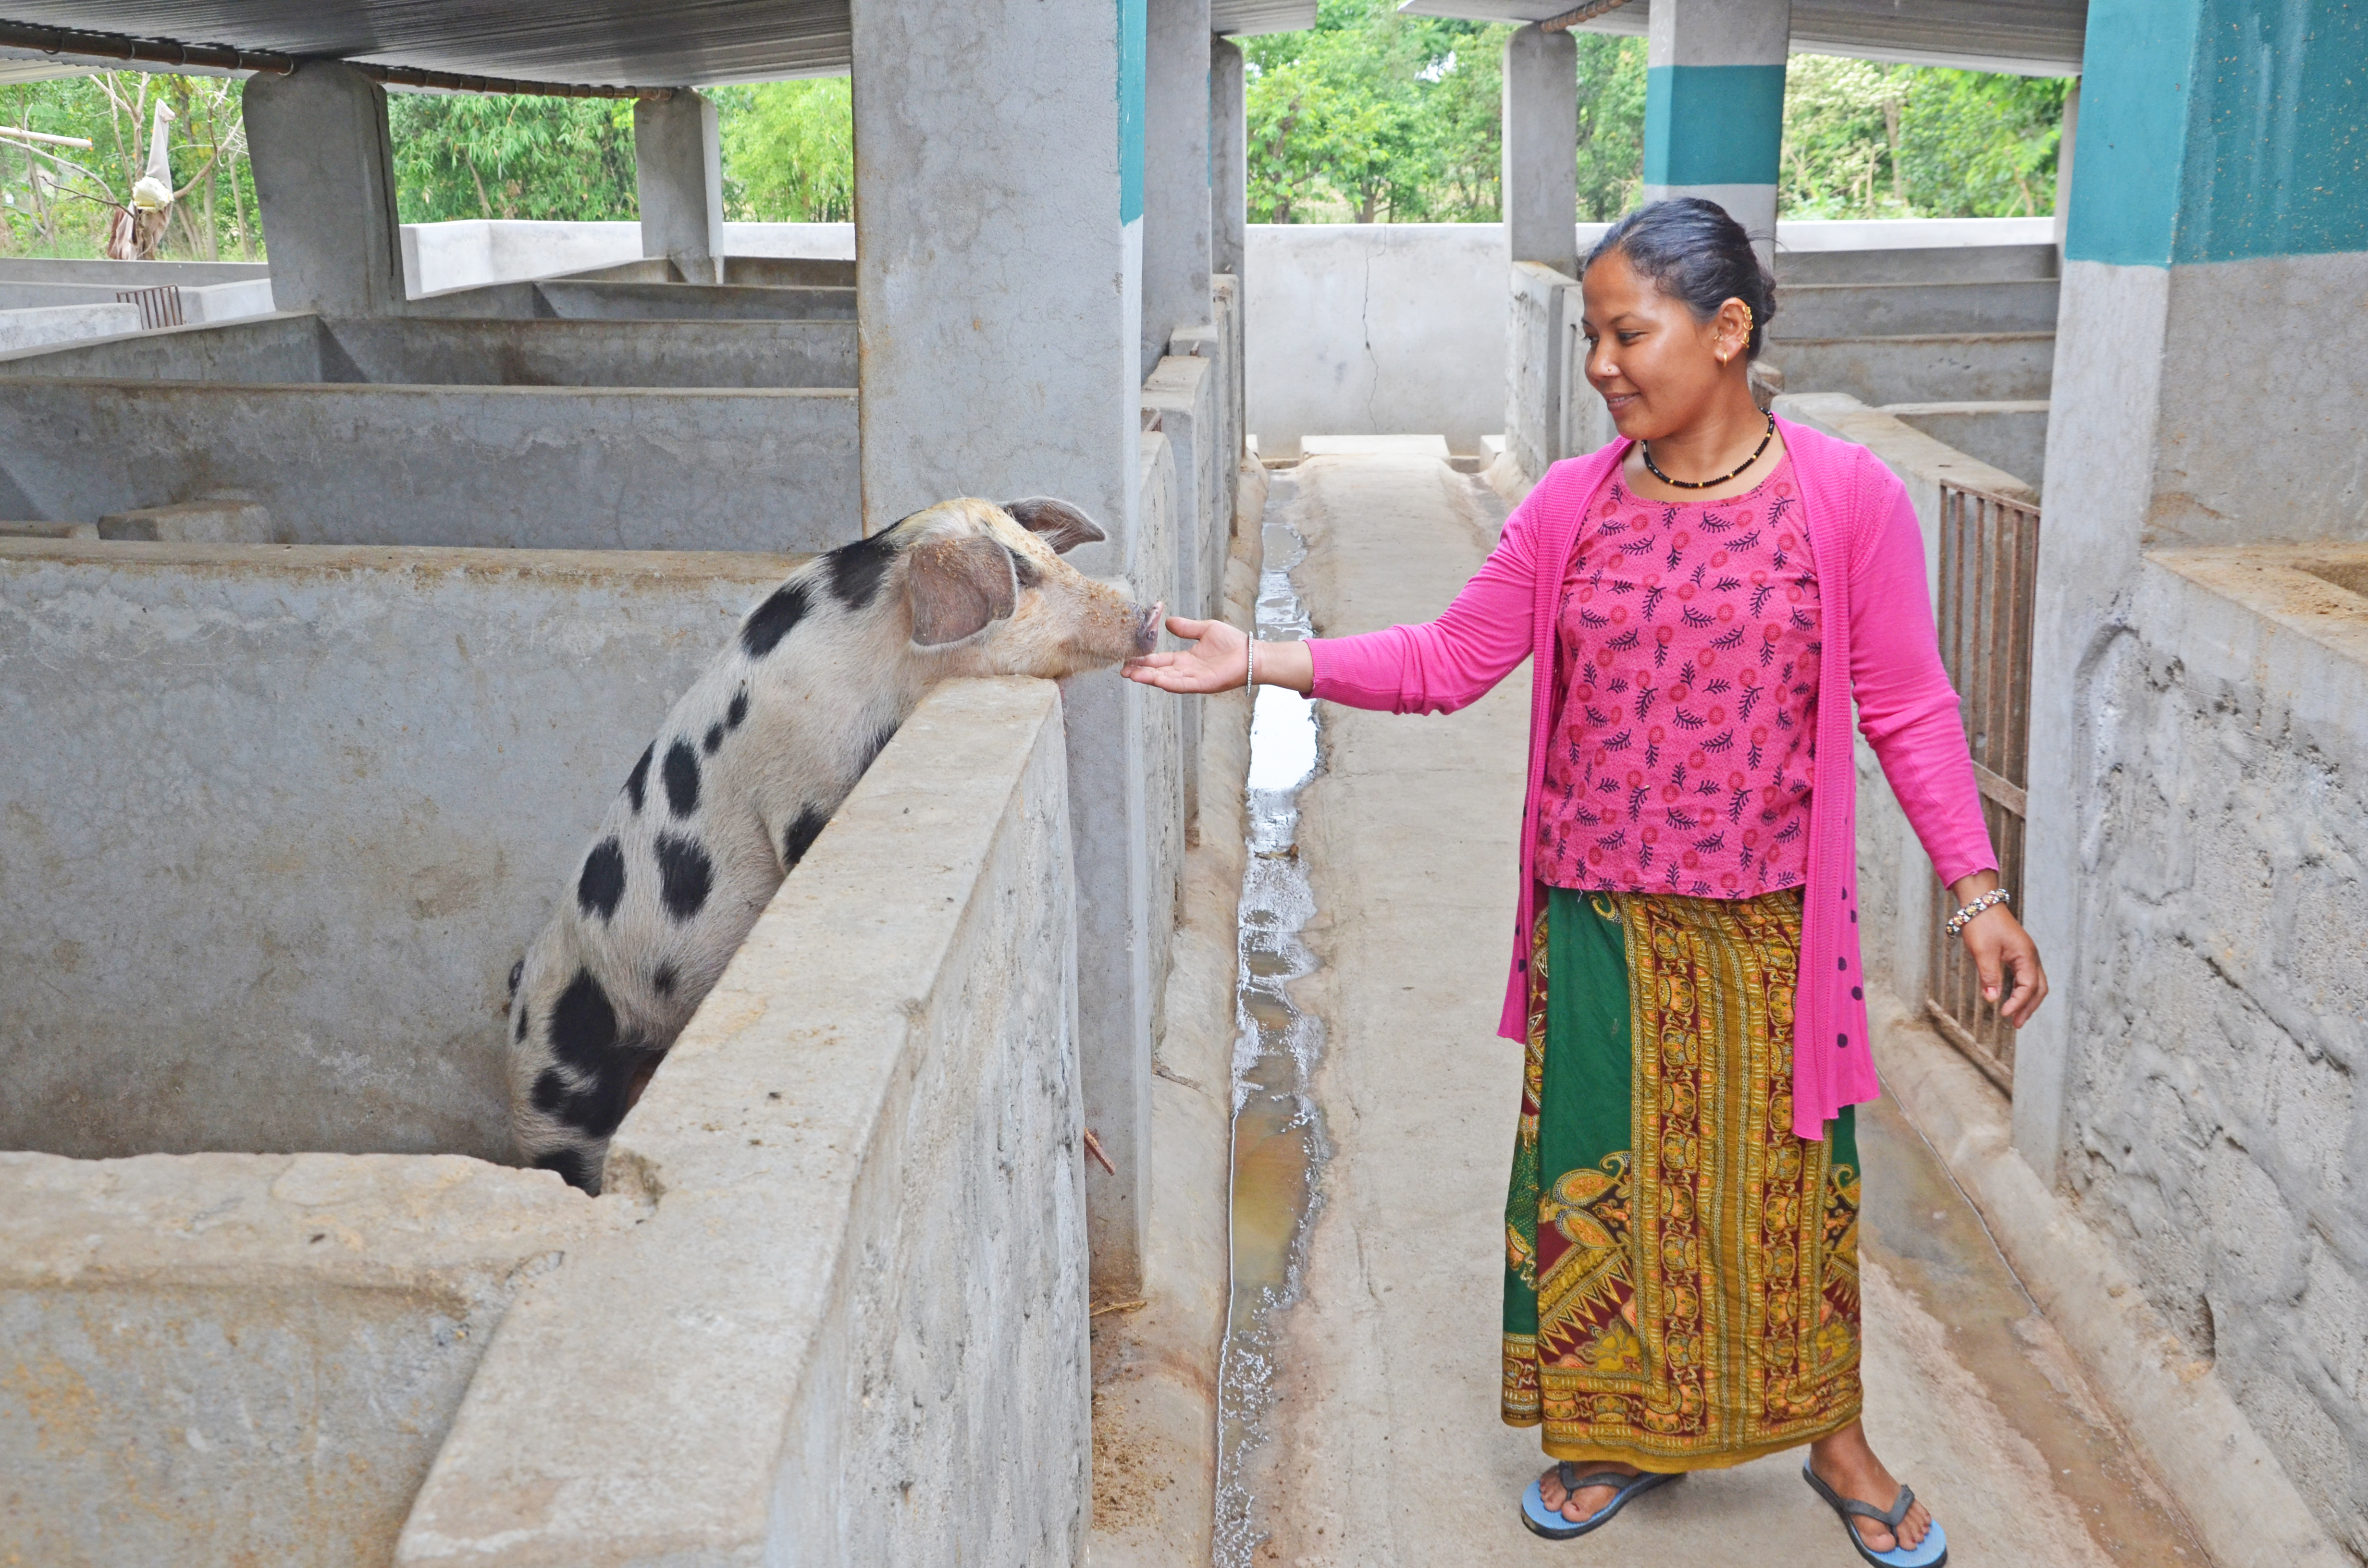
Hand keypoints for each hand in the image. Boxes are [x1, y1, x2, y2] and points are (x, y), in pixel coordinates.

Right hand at [1123, 615, 1248, 692]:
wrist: (1251, 653)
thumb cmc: (1233, 643)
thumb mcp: (1205, 629)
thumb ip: (1186, 628)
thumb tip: (1168, 622)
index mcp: (1186, 659)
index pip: (1160, 661)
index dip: (1145, 660)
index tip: (1129, 658)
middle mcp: (1187, 671)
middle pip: (1159, 672)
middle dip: (1141, 671)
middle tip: (1123, 670)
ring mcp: (1194, 679)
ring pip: (1166, 680)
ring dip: (1149, 678)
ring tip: (1132, 675)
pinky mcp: (1203, 684)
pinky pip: (1182, 685)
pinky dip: (1168, 683)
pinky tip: (1155, 680)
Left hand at [1949, 873, 2047, 1025]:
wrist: (1981, 903)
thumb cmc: (1982, 924)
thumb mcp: (1983, 951)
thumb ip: (1989, 975)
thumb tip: (1992, 999)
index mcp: (2026, 956)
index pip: (2028, 987)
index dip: (2017, 1003)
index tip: (2003, 1014)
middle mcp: (2031, 956)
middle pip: (2038, 988)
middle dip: (2028, 1007)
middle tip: (2016, 1024)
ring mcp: (2027, 954)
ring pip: (2034, 983)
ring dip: (2027, 1000)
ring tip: (2015, 1017)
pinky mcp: (2019, 953)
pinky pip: (2026, 976)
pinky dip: (2022, 990)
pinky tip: (2012, 998)